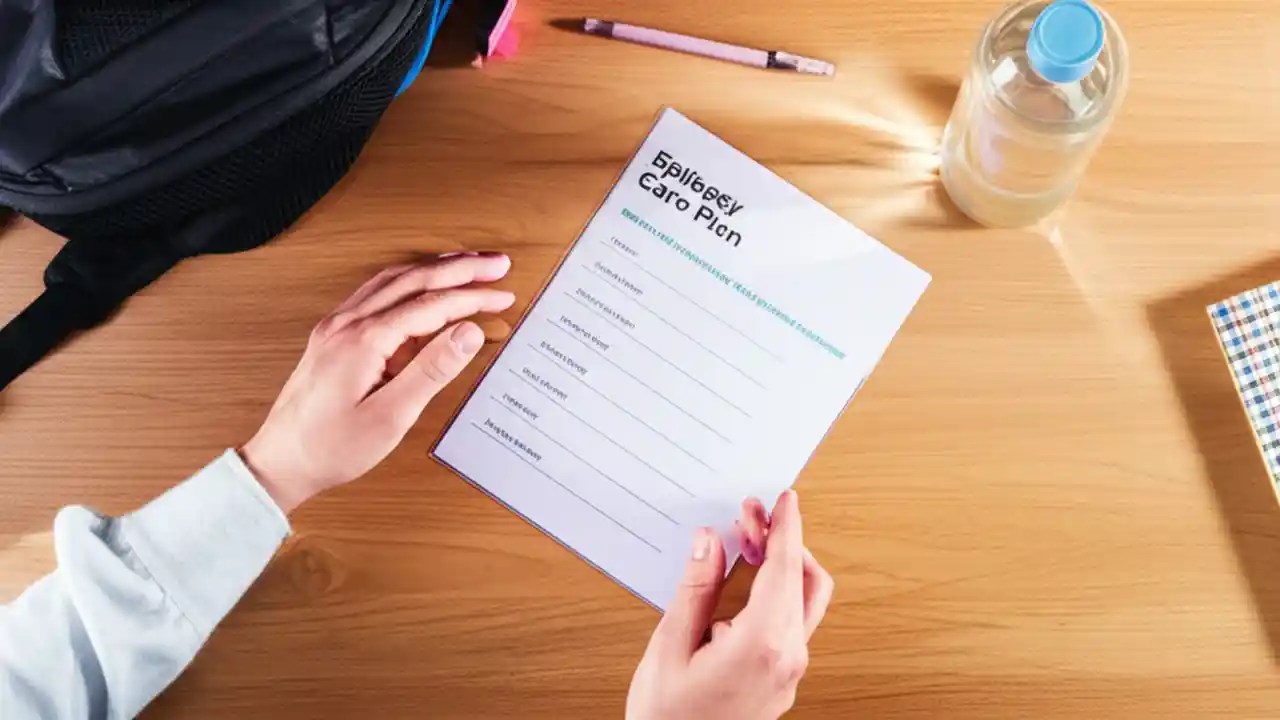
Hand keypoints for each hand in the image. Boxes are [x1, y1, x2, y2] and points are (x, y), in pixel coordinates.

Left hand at [241, 254, 514, 513]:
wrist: (280, 461)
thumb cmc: (332, 447)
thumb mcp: (391, 416)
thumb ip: (432, 370)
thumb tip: (469, 332)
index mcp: (363, 340)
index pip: (431, 305)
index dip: (472, 298)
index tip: (503, 295)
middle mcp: (347, 323)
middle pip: (413, 280)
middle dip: (459, 268)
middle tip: (496, 263)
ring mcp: (336, 326)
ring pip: (392, 280)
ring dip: (433, 268)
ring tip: (466, 264)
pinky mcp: (331, 335)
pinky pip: (374, 292)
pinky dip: (406, 281)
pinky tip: (419, 284)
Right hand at [626, 491, 833, 719]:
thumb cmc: (667, 719)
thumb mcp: (669, 646)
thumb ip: (695, 589)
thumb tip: (710, 542)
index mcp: (762, 644)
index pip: (785, 567)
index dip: (786, 527)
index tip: (785, 499)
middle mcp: (787, 658)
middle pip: (805, 580)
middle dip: (782, 541)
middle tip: (747, 518)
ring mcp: (789, 674)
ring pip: (803, 604)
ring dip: (781, 568)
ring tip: (742, 548)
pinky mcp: (781, 682)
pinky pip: (790, 626)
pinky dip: (775, 595)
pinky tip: (739, 589)